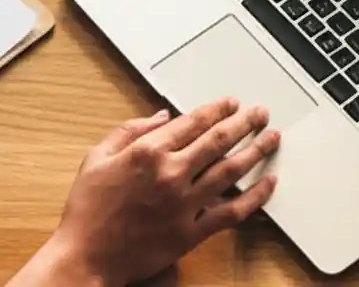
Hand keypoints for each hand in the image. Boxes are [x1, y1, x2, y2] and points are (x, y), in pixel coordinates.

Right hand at [16, 98, 280, 286]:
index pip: (193, 122)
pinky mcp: (192, 232)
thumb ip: (129, 130)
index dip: (217, 109)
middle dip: (244, 123)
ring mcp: (185, 204)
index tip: (232, 103)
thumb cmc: (87, 208)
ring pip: (231, 171)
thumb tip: (162, 116)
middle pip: (218, 141)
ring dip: (255, 151)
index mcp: (148, 151)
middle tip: (260, 113)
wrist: (86, 256)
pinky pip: (232, 212)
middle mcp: (171, 173)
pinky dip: (255, 197)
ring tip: (271, 138)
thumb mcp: (96, 157)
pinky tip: (268, 183)